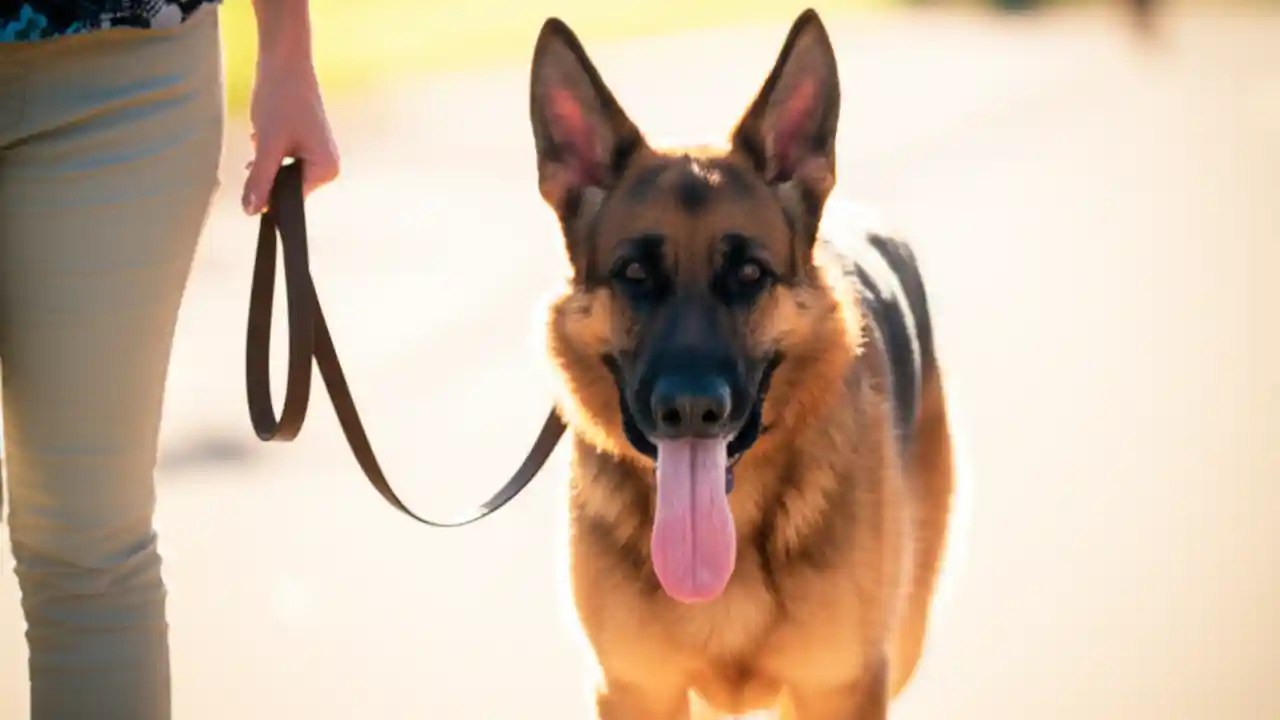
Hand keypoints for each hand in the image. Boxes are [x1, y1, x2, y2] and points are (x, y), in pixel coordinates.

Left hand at [241, 59, 339, 214]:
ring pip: (280, 174)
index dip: (269, 192)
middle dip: (266, 171)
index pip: (292, 199)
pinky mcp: (306, 147)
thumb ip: (260, 180)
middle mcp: (327, 167)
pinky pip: (281, 162)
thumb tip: (250, 211)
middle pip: (286, 188)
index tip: (254, 174)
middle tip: (262, 144)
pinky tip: (266, 130)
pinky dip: (268, 151)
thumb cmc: (282, 100)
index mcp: (326, 170)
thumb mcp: (267, 145)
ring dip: (265, 160)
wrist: (284, 64)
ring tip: (265, 133)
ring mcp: (317, 157)